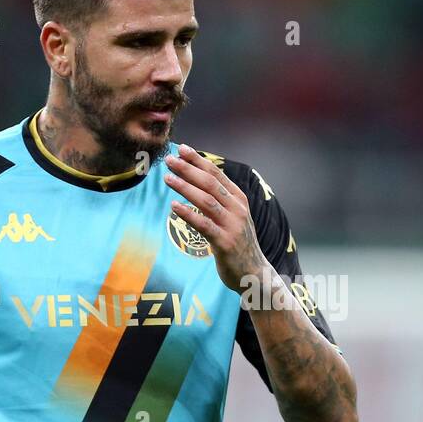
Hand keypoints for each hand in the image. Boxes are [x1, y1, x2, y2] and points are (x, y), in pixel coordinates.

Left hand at [164, 144, 268, 292]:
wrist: (255, 272)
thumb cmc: (239, 243)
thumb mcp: (234, 216)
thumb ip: (220, 199)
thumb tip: (198, 180)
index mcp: (239, 199)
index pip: (217, 174)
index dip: (198, 160)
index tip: (182, 149)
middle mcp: (237, 209)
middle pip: (210, 183)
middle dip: (188, 169)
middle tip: (169, 159)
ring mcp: (232, 226)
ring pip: (206, 201)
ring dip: (185, 187)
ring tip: (167, 178)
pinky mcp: (225, 243)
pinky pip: (204, 225)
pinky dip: (188, 214)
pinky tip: (174, 206)